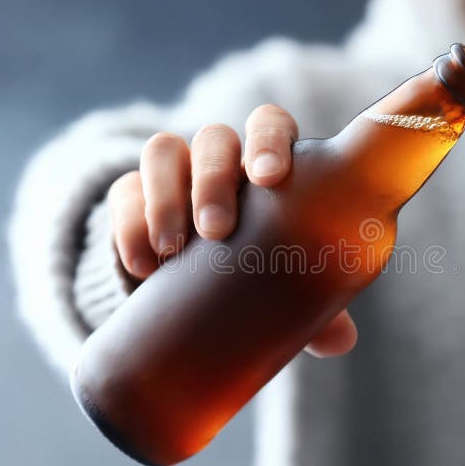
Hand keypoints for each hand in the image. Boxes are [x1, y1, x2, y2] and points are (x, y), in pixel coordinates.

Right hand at [106, 104, 356, 357]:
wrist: (186, 297)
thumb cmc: (251, 279)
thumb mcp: (278, 290)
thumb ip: (309, 307)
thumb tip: (340, 340)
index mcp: (266, 170)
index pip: (269, 125)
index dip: (268, 140)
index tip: (269, 177)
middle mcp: (220, 162)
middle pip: (215, 138)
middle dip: (213, 178)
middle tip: (217, 229)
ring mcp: (173, 176)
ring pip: (163, 151)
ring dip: (166, 195)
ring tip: (173, 250)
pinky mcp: (130, 199)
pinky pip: (124, 192)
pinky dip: (130, 225)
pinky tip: (143, 266)